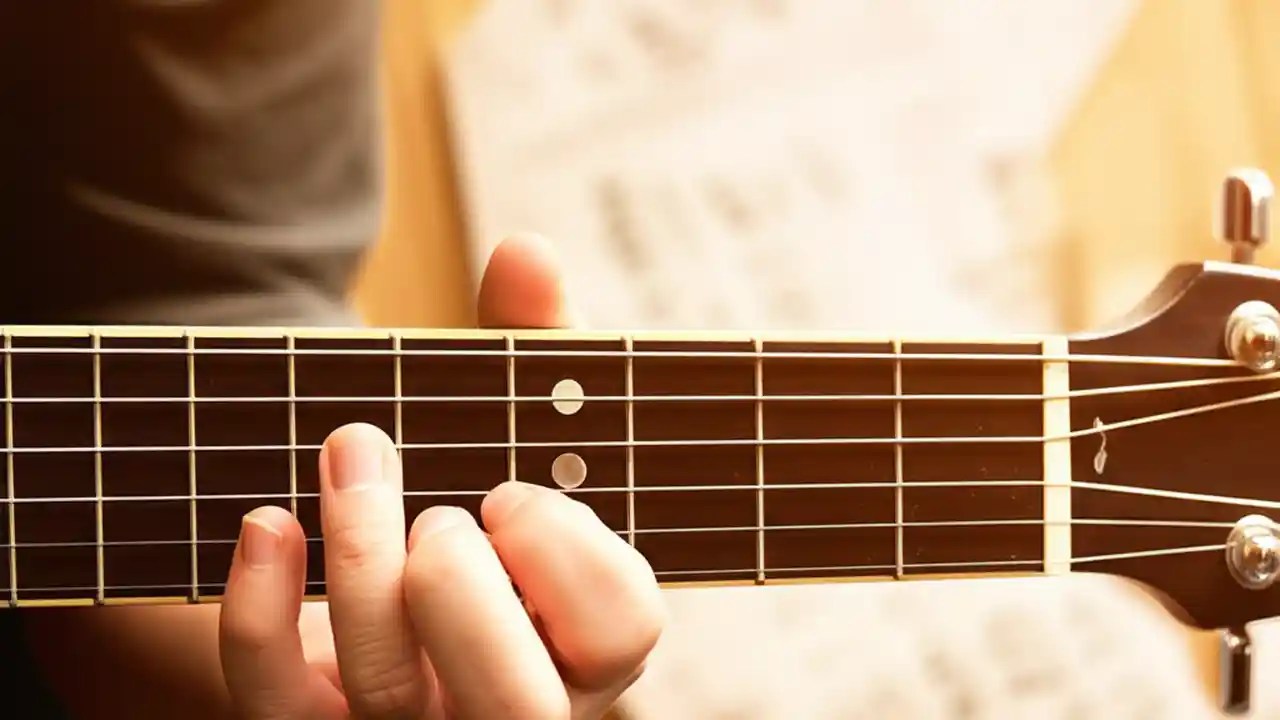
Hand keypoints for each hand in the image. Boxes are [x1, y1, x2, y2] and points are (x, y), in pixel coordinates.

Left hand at [217, 235, 665, 718]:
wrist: (384, 558)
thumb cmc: (475, 493)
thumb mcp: (516, 423)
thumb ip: (536, 345)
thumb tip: (527, 254)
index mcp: (586, 636)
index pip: (621, 633)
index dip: (570, 561)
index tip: (511, 488)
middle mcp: (512, 698)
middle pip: (516, 704)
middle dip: (465, 593)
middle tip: (441, 515)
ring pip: (391, 692)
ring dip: (360, 558)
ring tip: (352, 454)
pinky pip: (279, 706)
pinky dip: (260, 612)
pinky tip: (267, 522)